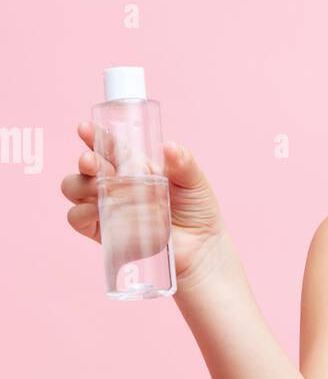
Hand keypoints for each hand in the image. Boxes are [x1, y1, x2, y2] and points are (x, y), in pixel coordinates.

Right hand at [61, 122, 232, 288]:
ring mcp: (108, 208)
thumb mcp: (194, 182)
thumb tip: (170, 147)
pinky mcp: (104, 232)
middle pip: (87, 168)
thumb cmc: (198, 212)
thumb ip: (184, 163)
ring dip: (80, 184)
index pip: (109, 147)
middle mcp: (116, 184)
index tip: (84, 129)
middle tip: (92, 162)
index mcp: (134, 166)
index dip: (95, 136)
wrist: (201, 249)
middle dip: (86, 161)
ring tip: (98, 187)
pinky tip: (95, 210)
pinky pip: (77, 219)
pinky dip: (80, 212)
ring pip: (75, 189)